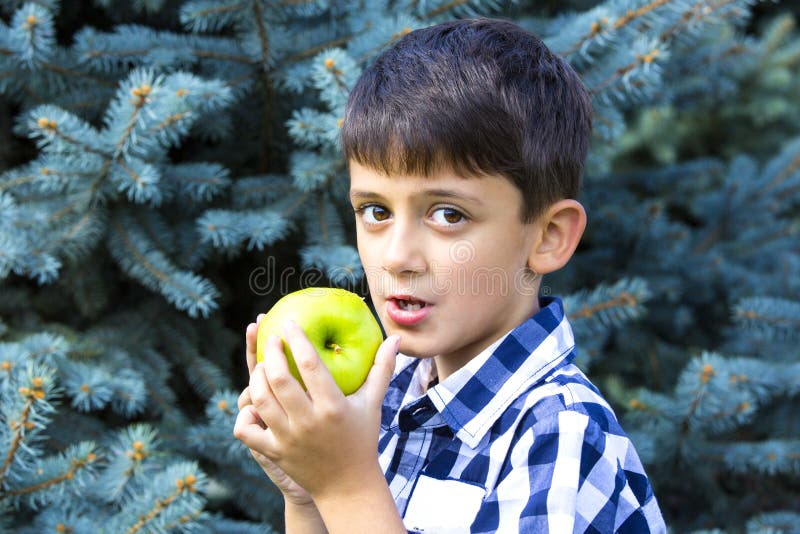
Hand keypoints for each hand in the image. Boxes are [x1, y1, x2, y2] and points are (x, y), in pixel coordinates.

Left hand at [234, 317, 399, 500]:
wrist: (348, 487)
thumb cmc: (362, 439)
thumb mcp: (372, 404)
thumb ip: (382, 369)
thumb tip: (395, 339)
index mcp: (333, 407)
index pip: (310, 365)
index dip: (296, 339)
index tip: (288, 322)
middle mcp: (309, 422)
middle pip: (279, 379)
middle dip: (270, 352)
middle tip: (271, 338)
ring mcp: (288, 439)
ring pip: (260, 400)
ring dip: (257, 377)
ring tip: (263, 365)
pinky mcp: (274, 453)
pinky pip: (247, 430)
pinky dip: (245, 414)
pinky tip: (253, 400)